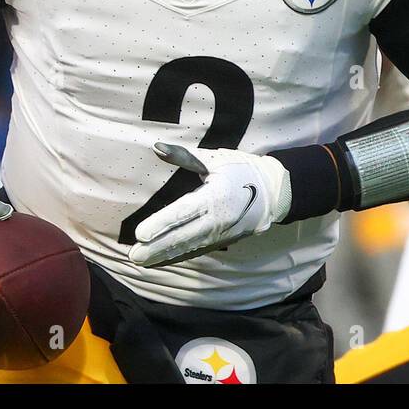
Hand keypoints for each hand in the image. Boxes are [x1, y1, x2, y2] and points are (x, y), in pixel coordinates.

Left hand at [128, 142, 291, 267]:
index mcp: (215, 196)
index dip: (161, 224)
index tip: (140, 233)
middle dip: (157, 247)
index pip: (183, 212)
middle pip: (182, 236)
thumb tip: (157, 147)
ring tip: (141, 261)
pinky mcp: (222, 242)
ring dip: (163, 255)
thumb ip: (184, 156)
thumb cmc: (242, 170)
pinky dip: (177, 256)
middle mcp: (217, 219)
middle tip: (135, 256)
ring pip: (188, 247)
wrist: (274, 193)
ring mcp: (220, 234)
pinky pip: (196, 251)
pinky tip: (160, 260)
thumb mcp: (215, 159)